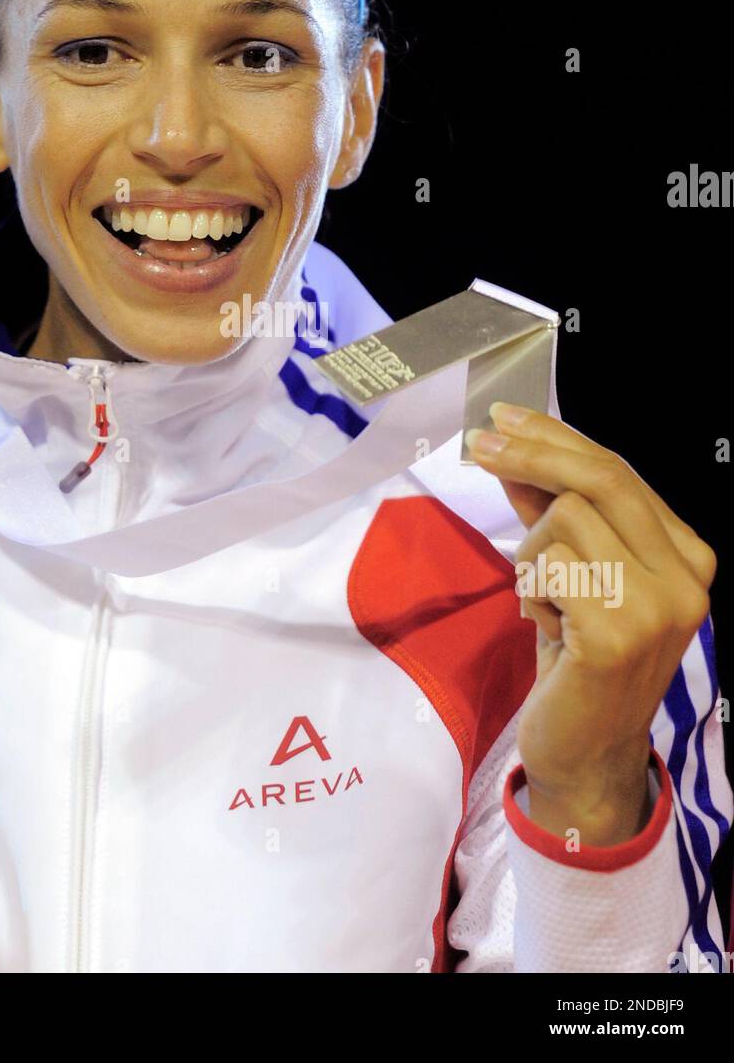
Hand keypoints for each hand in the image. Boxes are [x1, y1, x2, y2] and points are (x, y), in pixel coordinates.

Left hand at [465, 402, 715, 845]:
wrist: (586, 752)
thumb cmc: (577, 660)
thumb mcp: (569, 574)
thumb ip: (553, 512)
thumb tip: (516, 450)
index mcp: (687, 556)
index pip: (620, 471)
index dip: (558, 437)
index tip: (507, 417)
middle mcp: (688, 576)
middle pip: (600, 478)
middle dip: (532, 453)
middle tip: (481, 443)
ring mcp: (658, 605)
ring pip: (563, 518)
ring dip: (531, 555)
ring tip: (545, 604)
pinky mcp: (618, 632)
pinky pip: (548, 565)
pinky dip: (531, 590)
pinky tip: (547, 627)